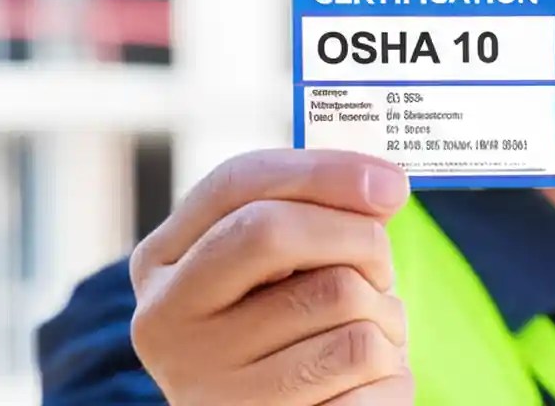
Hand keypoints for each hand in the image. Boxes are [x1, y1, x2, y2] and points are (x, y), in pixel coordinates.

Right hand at [129, 149, 412, 404]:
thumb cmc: (291, 334)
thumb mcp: (285, 268)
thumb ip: (318, 215)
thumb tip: (382, 187)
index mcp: (163, 263)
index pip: (236, 183)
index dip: (322, 171)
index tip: (391, 183)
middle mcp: (166, 322)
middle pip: (274, 232)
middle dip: (357, 238)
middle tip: (382, 270)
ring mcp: (207, 383)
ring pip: (341, 298)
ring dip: (386, 314)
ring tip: (368, 339)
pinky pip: (368, 365)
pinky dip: (392, 369)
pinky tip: (364, 384)